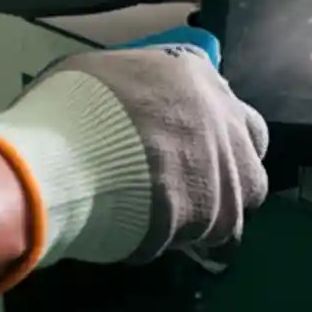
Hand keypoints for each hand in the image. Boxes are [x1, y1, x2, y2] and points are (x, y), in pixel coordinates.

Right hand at [0, 44, 268, 291]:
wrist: (61, 157)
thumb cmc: (68, 108)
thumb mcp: (101, 71)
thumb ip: (137, 84)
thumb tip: (134, 97)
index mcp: (197, 77)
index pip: (237, 114)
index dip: (221, 139)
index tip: (199, 154)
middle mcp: (223, 119)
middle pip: (250, 161)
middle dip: (229, 180)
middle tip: (193, 193)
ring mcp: (223, 168)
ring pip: (235, 205)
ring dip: (206, 216)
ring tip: (164, 222)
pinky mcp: (210, 213)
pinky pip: (207, 236)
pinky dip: (183, 240)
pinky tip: (151, 234)